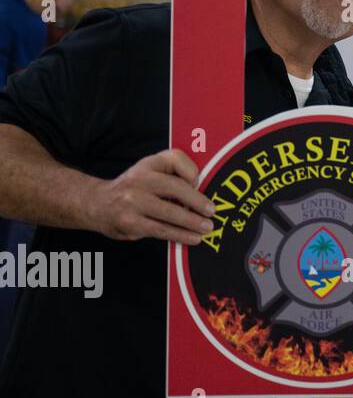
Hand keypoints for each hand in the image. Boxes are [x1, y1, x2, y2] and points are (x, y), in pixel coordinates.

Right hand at [85, 149, 214, 244]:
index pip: (175, 159)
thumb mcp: (149, 170)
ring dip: (192, 222)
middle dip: (197, 201)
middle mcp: (139, 180)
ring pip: (170, 213)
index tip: (200, 183)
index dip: (192, 171)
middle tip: (212, 211)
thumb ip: (173, 173)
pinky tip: (193, 238)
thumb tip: (201, 192)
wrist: (96, 203)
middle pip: (175, 187)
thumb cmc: (134, 187)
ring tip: (207, 227)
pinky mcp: (130, 223)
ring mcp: (133, 202)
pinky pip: (161, 230)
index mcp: (148, 164)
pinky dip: (180, 235)